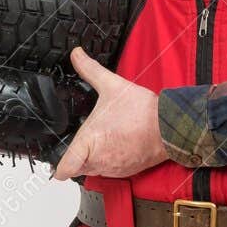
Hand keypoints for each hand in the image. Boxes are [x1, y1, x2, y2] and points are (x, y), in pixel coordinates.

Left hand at [52, 47, 167, 179]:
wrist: (169, 127)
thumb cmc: (143, 112)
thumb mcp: (112, 85)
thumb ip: (90, 70)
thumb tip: (76, 55)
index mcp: (90, 142)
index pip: (65, 168)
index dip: (58, 166)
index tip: (57, 161)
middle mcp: (100, 160)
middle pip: (77, 168)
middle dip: (78, 156)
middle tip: (83, 140)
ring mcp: (113, 168)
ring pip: (93, 169)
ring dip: (93, 159)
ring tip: (101, 140)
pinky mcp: (125, 171)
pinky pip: (109, 171)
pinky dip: (109, 161)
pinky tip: (115, 145)